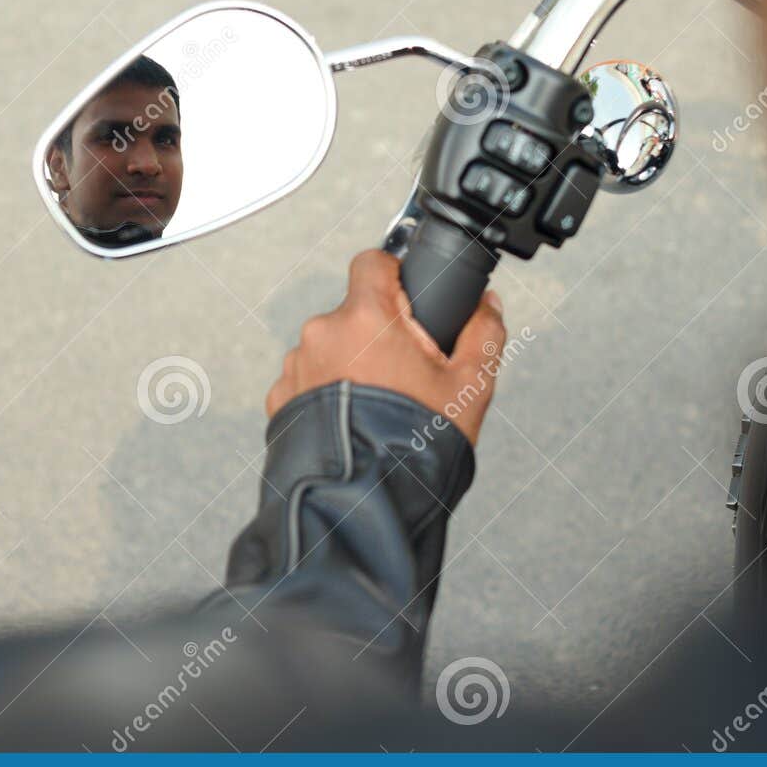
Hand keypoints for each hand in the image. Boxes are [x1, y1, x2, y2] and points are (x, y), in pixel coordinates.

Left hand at [265, 250, 507, 445]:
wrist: (363, 504)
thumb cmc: (414, 445)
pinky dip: (327, 393)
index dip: (396, 275)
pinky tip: (352, 420)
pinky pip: (308, 380)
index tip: (409, 299)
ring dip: (351, 364)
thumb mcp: (470, 387)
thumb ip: (483, 334)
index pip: (373, 262)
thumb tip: (487, 307)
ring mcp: (295, 367)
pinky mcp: (279, 399)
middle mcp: (321, 333)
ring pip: (331, 347)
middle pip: (355, 312)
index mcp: (365, 317)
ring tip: (378, 405)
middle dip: (379, 334)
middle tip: (406, 372)